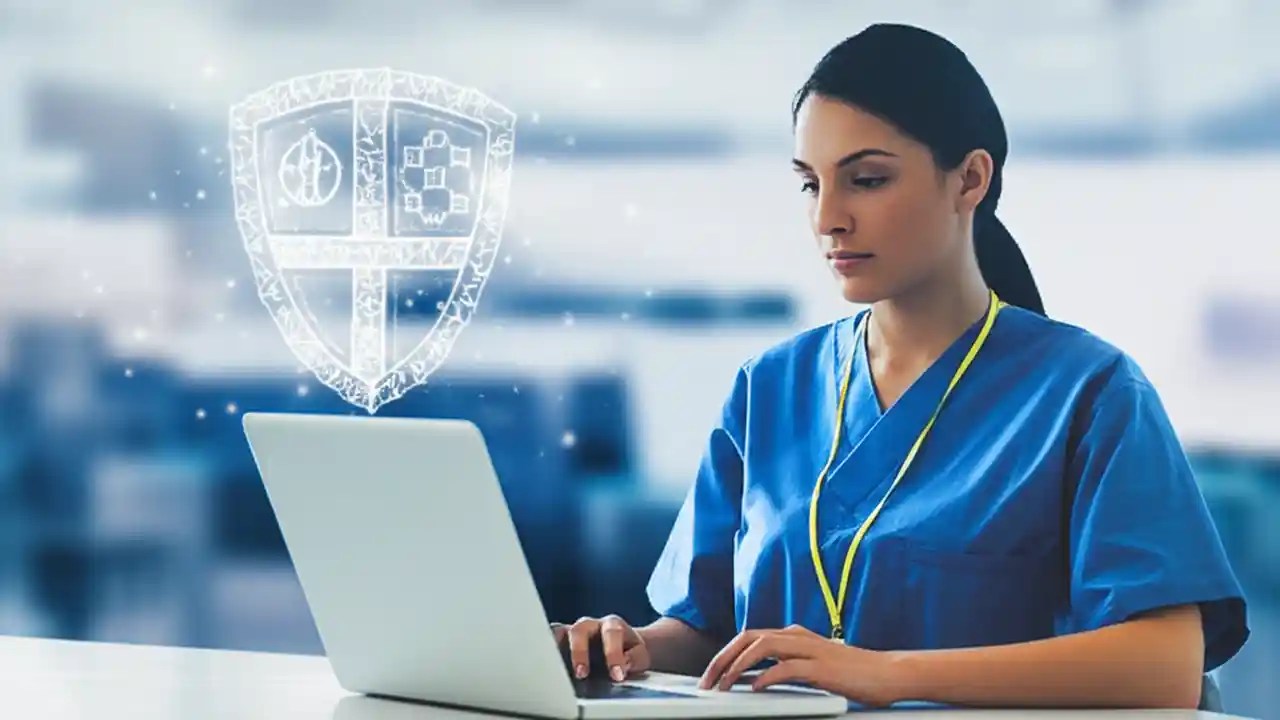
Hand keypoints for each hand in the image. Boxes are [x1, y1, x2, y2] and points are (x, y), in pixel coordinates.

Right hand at [551, 615, 650, 682]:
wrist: (625, 646)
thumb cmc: (630, 650)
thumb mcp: (641, 654)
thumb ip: (635, 658)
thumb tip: (624, 664)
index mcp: (612, 624)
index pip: (611, 634)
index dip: (613, 655)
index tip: (617, 675)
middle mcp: (590, 625)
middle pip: (579, 630)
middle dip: (579, 652)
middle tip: (582, 674)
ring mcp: (573, 632)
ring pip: (558, 632)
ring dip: (555, 650)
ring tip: (554, 670)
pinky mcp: (561, 643)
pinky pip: (549, 642)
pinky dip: (546, 653)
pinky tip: (545, 668)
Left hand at [697, 625, 901, 707]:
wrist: (889, 673)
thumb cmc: (853, 674)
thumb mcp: (813, 668)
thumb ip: (787, 668)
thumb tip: (756, 679)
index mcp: (794, 635)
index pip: (749, 637)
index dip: (726, 654)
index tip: (711, 675)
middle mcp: (798, 637)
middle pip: (748, 637)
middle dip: (723, 658)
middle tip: (706, 681)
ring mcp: (810, 649)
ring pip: (762, 646)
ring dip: (738, 665)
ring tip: (724, 685)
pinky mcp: (822, 666)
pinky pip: (787, 667)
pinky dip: (766, 676)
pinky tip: (755, 688)